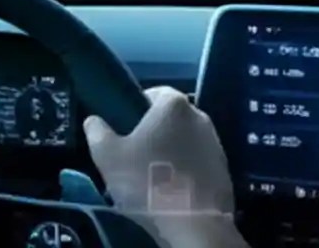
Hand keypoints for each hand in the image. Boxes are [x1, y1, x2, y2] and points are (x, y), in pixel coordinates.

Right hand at [85, 86, 246, 247]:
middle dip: (154, 133)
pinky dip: (185, 172)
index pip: (153, 93)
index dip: (135, 109)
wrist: (194, 225)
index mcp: (173, 105)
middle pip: (170, 119)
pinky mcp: (224, 170)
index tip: (123, 131)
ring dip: (170, 153)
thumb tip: (94, 121)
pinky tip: (172, 192)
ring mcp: (216, 145)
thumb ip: (97, 132)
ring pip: (185, 142)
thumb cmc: (148, 182)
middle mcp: (200, 117)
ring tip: (152, 178)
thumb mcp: (108, 156)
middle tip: (133, 156)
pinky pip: (198, 164)